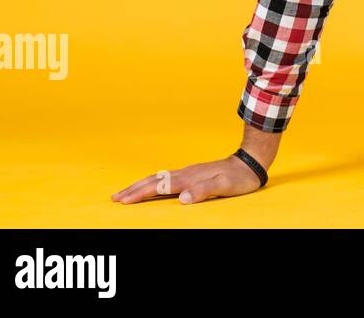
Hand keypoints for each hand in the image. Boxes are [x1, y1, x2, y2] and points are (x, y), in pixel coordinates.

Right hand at [111, 154, 263, 205]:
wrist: (249, 162)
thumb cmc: (238, 178)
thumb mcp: (224, 187)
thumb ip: (204, 191)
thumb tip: (182, 198)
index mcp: (189, 178)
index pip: (159, 187)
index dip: (141, 194)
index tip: (123, 200)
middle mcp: (185, 174)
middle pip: (154, 180)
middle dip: (133, 189)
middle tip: (115, 197)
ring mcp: (188, 172)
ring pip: (158, 178)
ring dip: (140, 185)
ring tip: (126, 192)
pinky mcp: (192, 173)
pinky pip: (166, 178)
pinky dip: (153, 182)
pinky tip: (152, 185)